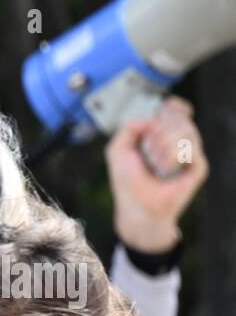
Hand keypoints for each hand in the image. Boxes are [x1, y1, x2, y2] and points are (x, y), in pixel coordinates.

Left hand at [106, 96, 208, 252]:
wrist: (136, 207)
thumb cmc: (127, 183)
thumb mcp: (117, 150)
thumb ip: (128, 127)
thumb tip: (151, 119)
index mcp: (162, 136)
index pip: (177, 110)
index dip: (172, 108)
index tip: (161, 114)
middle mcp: (178, 142)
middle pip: (179, 117)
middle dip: (158, 132)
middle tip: (149, 152)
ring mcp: (190, 154)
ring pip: (186, 130)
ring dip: (163, 145)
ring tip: (155, 164)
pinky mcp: (198, 167)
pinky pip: (190, 148)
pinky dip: (172, 156)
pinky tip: (166, 169)